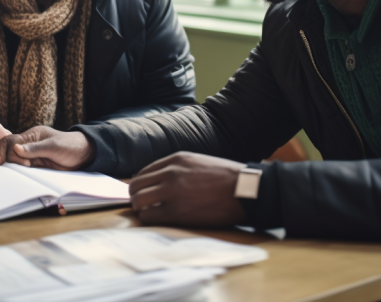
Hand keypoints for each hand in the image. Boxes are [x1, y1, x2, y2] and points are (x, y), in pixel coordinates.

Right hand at [0, 126, 94, 169]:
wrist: (83, 154)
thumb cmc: (70, 145)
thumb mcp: (53, 146)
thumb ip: (35, 148)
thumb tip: (15, 149)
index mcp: (32, 135)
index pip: (11, 141)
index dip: (4, 150)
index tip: (2, 161)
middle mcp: (30, 144)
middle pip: (10, 151)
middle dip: (12, 160)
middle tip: (26, 166)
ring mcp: (32, 155)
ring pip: (15, 161)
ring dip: (16, 166)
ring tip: (25, 170)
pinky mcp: (36, 165)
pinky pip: (23, 168)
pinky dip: (20, 172)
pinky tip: (22, 175)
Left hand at [129, 152, 248, 227]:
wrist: (244, 191)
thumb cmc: (226, 179)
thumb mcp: (199, 163)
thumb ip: (177, 169)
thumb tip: (159, 182)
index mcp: (176, 159)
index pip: (143, 172)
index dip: (141, 186)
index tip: (145, 194)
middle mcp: (170, 173)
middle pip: (136, 187)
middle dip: (136, 198)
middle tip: (144, 206)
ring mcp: (172, 192)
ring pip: (138, 202)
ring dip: (142, 210)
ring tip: (152, 214)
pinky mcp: (177, 212)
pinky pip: (149, 217)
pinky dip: (150, 220)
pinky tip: (160, 220)